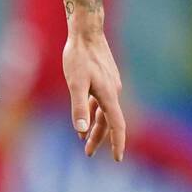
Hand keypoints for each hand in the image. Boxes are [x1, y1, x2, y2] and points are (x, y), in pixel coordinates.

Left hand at [63, 26, 125, 159]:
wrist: (86, 32)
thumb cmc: (78, 56)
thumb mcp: (75, 83)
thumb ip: (78, 107)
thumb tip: (81, 130)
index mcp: (109, 95)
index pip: (117, 125)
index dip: (117, 143)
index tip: (117, 159)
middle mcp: (113, 92)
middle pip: (109, 122)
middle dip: (99, 139)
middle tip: (87, 153)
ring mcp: (110, 85)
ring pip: (104, 112)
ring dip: (94, 126)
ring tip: (83, 139)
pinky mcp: (104, 79)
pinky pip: (100, 102)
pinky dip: (92, 112)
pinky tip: (84, 117)